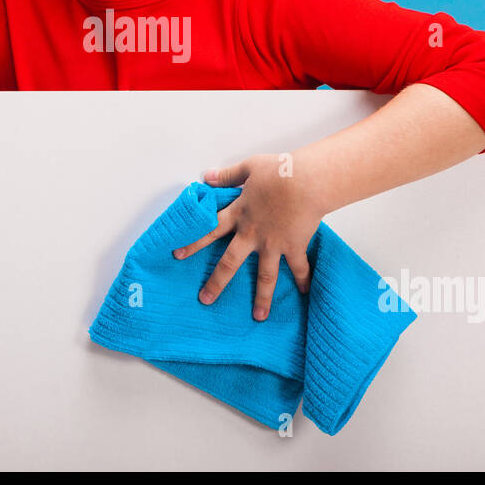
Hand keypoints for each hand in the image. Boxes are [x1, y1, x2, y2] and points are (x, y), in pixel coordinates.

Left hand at [173, 154, 321, 320]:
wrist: (306, 182)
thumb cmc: (279, 171)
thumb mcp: (248, 167)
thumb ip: (227, 175)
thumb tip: (206, 177)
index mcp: (239, 213)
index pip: (210, 230)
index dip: (193, 242)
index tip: (178, 255)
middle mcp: (253, 234)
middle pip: (230, 262)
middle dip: (216, 282)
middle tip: (205, 299)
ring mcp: (274, 243)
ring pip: (265, 275)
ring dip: (261, 297)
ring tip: (258, 317)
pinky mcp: (294, 246)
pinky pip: (299, 267)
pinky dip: (304, 280)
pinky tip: (305, 294)